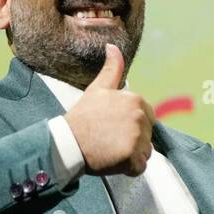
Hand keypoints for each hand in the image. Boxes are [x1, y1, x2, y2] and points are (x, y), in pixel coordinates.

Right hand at [63, 43, 154, 176]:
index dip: (129, 126)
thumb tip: (113, 46)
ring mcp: (137, 137)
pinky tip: (112, 160)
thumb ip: (112, 69)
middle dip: (131, 141)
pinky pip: (140, 167)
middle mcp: (140, 117)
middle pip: (147, 136)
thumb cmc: (82, 117)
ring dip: (130, 155)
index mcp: (136, 99)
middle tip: (109, 139)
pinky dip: (128, 168)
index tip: (111, 126)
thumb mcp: (97, 89)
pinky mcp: (132, 157)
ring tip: (110, 149)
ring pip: (144, 152)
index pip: (145, 119)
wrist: (67, 142)